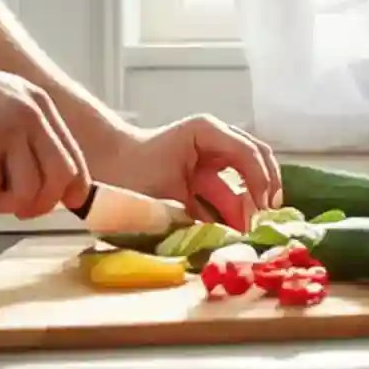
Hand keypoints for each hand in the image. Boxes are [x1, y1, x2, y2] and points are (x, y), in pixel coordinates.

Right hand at [0, 55, 90, 216]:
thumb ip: (22, 132)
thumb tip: (46, 181)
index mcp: (37, 102)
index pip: (72, 153)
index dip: (75, 185)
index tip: (70, 203)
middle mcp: (29, 113)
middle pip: (60, 175)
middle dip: (43, 203)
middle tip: (21, 213)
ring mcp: (5, 128)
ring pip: (25, 191)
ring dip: (0, 203)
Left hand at [90, 114, 280, 229]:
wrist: (101, 168)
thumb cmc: (124, 175)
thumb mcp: (161, 192)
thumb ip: (194, 212)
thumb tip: (224, 237)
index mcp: (206, 132)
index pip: (247, 153)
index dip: (260, 181)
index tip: (263, 209)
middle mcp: (216, 140)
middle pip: (258, 159)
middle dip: (266, 190)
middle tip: (268, 220)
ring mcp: (213, 158)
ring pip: (249, 177)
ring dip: (252, 204)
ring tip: (255, 230)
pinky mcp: (207, 177)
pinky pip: (232, 192)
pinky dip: (238, 211)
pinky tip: (240, 230)